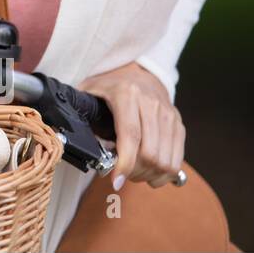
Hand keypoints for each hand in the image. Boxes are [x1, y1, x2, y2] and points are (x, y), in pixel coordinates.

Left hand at [78, 61, 184, 188]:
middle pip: (150, 153)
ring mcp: (168, 115)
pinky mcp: (178, 125)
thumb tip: (75, 142)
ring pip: (165, 160)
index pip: (130, 135)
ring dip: (149, 175)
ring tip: (134, 173)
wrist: (139, 71)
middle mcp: (152, 104)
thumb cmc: (109, 85)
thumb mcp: (90, 91)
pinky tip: (150, 173)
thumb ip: (82, 112)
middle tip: (120, 175)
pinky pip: (177, 159)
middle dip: (134, 172)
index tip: (115, 180)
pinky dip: (164, 173)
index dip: (125, 163)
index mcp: (127, 94)